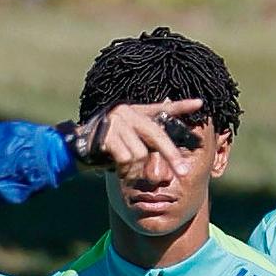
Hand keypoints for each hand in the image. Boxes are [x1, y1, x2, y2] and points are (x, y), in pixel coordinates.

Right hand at [68, 99, 206, 172]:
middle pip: (157, 135)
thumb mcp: (127, 143)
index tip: (201, 104)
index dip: (181, 106)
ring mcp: (117, 121)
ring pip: (141, 153)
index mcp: (136, 112)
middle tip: (184, 172)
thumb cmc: (104, 148)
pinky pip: (127, 158)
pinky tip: (118, 170)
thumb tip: (166, 169)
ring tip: (126, 172)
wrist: (74, 148)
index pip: (162, 108)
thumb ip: (145, 148)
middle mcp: (128, 112)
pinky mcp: (107, 134)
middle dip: (171, 156)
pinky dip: (125, 170)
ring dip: (135, 170)